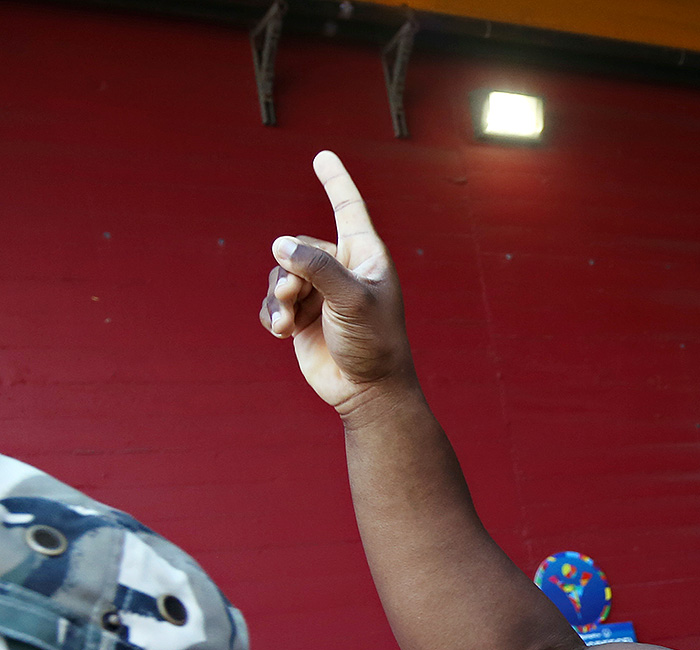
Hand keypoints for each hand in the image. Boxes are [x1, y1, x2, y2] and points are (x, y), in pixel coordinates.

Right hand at [260, 151, 414, 410]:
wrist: (368, 391)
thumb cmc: (374, 344)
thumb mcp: (351, 301)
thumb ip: (317, 267)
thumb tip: (281, 245)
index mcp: (366, 258)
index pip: (349, 210)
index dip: (336, 182)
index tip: (323, 156)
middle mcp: (343, 271)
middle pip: (298, 249)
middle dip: (290, 272)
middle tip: (298, 298)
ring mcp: (321, 294)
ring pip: (281, 275)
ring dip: (280, 298)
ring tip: (290, 321)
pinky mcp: (304, 317)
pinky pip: (273, 302)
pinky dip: (272, 314)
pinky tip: (281, 331)